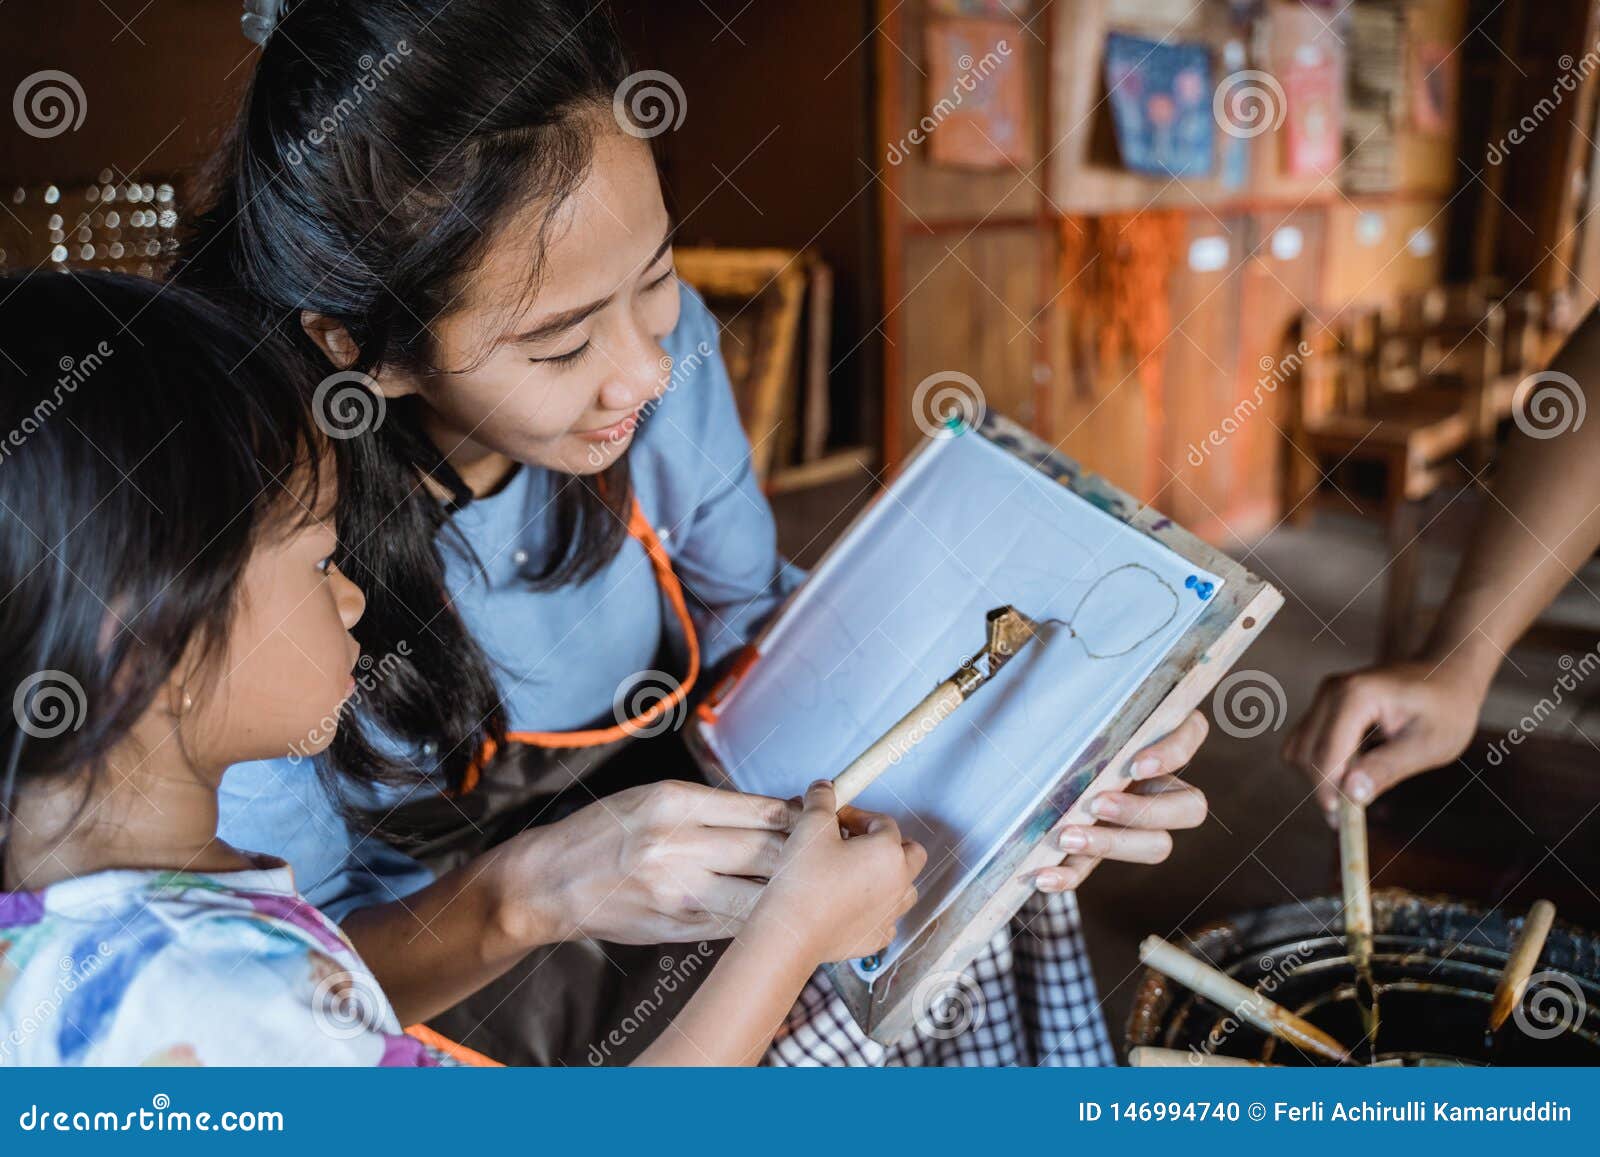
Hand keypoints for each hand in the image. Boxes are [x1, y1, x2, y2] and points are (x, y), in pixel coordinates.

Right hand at [504, 779, 799, 945]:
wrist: (551, 883)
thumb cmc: (603, 832)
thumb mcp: (653, 798)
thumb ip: (712, 807)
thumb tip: (774, 815)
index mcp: (675, 804)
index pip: (761, 811)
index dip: (799, 818)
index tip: (815, 818)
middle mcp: (680, 848)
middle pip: (771, 853)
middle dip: (806, 854)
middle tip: (823, 852)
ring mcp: (680, 894)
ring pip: (761, 896)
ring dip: (790, 892)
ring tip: (806, 884)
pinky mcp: (678, 928)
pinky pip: (737, 924)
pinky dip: (760, 916)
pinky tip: (773, 910)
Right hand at [747, 781, 925, 964]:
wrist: (792, 932)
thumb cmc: (804, 879)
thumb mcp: (810, 827)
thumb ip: (821, 800)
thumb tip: (825, 786)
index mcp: (888, 852)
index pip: (883, 822)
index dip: (858, 816)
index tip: (836, 819)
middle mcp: (899, 882)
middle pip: (911, 853)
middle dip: (889, 843)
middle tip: (857, 843)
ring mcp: (891, 913)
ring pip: (905, 888)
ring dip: (888, 877)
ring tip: (857, 874)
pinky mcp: (877, 938)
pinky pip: (888, 919)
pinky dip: (877, 910)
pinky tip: (853, 906)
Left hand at [1034, 710, 1208, 891]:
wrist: (1030, 760)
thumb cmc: (1060, 718)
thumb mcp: (1074, 710)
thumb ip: (1080, 705)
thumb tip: (1053, 686)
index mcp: (1161, 738)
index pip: (1190, 735)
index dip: (1171, 754)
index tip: (1135, 765)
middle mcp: (1162, 783)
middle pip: (1188, 808)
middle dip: (1144, 811)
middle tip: (1096, 805)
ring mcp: (1136, 823)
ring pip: (1156, 846)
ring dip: (1112, 845)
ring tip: (1067, 837)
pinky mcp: (1100, 849)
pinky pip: (1094, 869)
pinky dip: (1070, 875)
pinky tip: (1044, 877)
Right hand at [1282, 659, 1488, 818]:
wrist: (1446, 678)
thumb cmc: (1446, 710)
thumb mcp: (1429, 745)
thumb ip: (1388, 768)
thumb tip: (1351, 794)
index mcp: (1357, 696)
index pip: (1326, 753)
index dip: (1329, 791)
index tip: (1343, 823)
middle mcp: (1331, 691)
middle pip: (1306, 753)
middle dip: (1324, 786)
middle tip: (1355, 813)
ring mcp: (1324, 696)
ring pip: (1299, 750)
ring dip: (1322, 776)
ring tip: (1362, 784)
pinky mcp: (1323, 706)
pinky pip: (1307, 744)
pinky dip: (1323, 765)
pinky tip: (1356, 769)